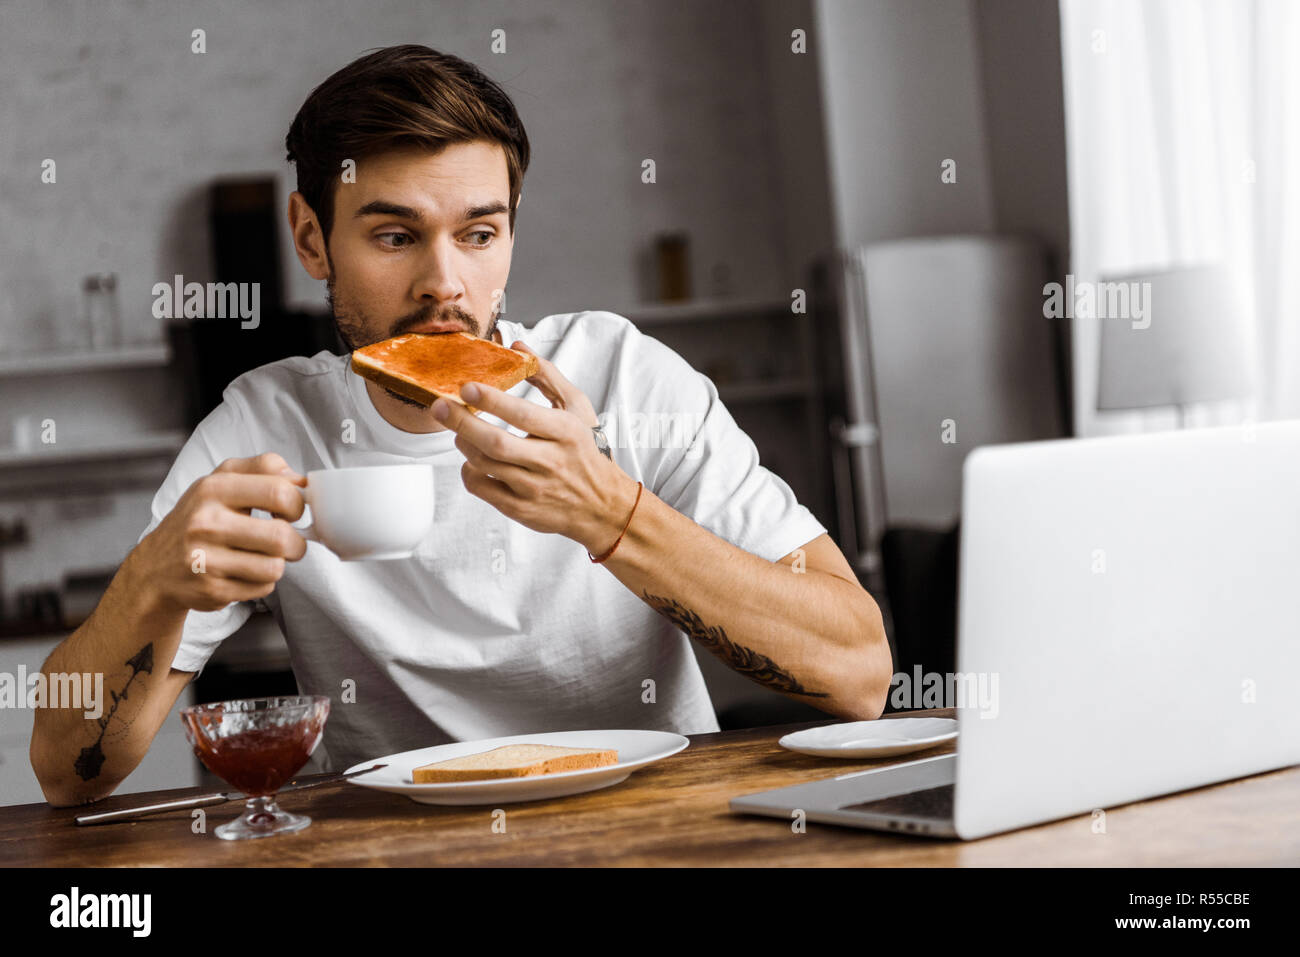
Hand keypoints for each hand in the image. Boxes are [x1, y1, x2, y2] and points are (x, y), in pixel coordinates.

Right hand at [130, 452, 308, 612]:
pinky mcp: (212, 589)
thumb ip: (262, 469)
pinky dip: (262, 582)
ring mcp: (206, 559)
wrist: (155, 568)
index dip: (297, 504)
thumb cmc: (199, 520)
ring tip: (263, 557)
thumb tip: (301, 481)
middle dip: (296, 542)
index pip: (279, 492)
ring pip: (275, 566)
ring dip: (278, 564)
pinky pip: (263, 588)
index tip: (291, 512)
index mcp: (213, 489)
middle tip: (288, 542)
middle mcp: (206, 523)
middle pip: (281, 536)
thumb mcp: (221, 481)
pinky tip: (244, 573)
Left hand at [433, 341, 638, 552]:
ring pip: (485, 465)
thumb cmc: (585, 450)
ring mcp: (535, 488)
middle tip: (439, 406)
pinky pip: (483, 489)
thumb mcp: (577, 408)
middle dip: (462, 423)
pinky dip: (469, 471)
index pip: (524, 414)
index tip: (466, 387)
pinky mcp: (522, 509)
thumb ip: (548, 376)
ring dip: (464, 443)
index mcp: (566, 432)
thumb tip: (517, 348)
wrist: (602, 505)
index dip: (492, 400)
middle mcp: (551, 461)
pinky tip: (472, 460)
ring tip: (460, 431)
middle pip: (497, 443)